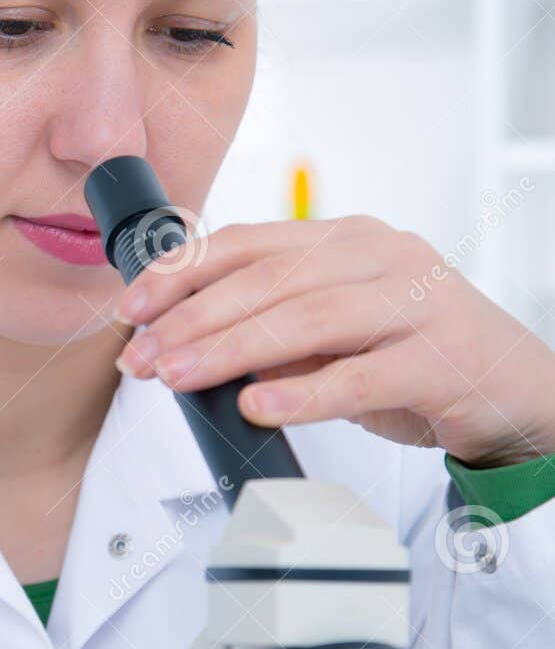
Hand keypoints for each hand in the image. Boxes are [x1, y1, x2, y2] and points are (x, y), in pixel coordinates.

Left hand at [113, 216, 554, 467]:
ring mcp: (415, 304)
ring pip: (306, 319)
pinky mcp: (439, 359)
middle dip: (194, 318)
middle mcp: (381, 258)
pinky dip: (302, 393)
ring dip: (231, 350)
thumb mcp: (340, 336)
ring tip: (179, 376)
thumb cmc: (419, 359)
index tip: (132, 308)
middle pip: (269, 280)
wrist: (517, 393)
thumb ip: (275, 334)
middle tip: (143, 357)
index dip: (183, 273)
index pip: (249, 242)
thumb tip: (188, 347)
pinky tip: (256, 407)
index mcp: (347, 240)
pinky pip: (359, 376)